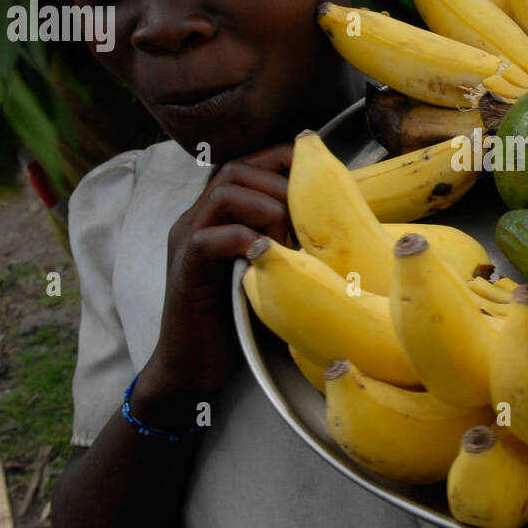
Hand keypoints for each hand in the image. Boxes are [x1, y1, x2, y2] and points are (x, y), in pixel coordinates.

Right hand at [143, 143, 296, 407]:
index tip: (318, 177)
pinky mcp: (185, 270)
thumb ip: (287, 242)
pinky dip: (245, 241)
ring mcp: (187, 240)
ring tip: (288, 242)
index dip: (282, 159)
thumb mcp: (269, 270)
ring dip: (268, 210)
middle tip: (306, 221)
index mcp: (218, 214)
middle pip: (237, 168)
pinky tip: (267, 260)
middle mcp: (198, 218)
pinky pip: (210, 238)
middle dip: (281, 185)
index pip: (248, 162)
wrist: (193, 368)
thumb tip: (342, 226)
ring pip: (225, 192)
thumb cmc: (240, 321)